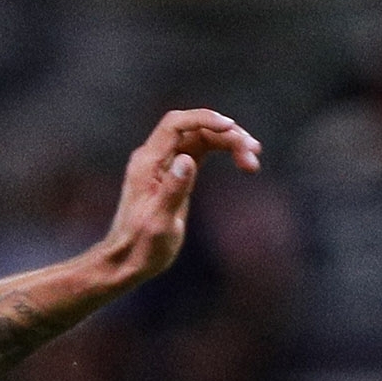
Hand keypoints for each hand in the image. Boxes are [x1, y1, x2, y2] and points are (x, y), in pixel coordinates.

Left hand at [90, 108, 261, 289]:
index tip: (231, 127)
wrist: (128, 260)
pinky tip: (242, 162)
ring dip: (229, 143)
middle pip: (194, 128)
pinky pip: (202, 150)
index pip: (176, 124)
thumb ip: (173, 190)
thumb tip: (187, 160)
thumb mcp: (159, 222)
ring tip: (253, 161)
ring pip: (201, 138)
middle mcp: (155, 157)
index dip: (204, 119)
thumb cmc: (141, 247)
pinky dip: (222, 152)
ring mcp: (165, 163)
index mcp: (148, 162)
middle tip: (254, 153)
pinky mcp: (176, 173)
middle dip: (225, 135)